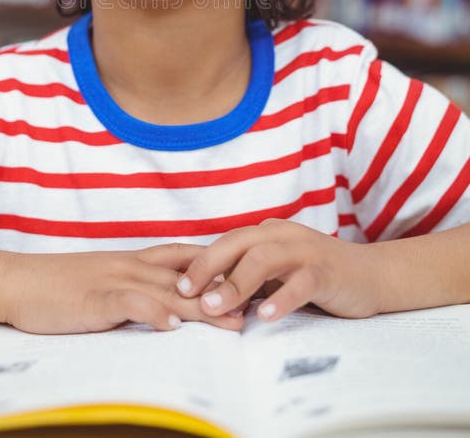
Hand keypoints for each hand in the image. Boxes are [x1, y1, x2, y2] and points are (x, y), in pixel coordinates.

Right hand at [2, 243, 244, 333]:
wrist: (18, 282)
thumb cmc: (59, 287)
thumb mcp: (103, 284)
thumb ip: (134, 292)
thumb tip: (165, 309)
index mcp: (132, 262)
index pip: (184, 259)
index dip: (217, 269)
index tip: (248, 282)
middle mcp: (130, 266)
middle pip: (186, 278)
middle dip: (223, 293)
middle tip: (256, 308)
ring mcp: (114, 280)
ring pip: (167, 290)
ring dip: (202, 307)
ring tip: (232, 322)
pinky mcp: (95, 298)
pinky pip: (129, 302)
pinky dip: (152, 312)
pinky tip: (172, 326)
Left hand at [176, 220, 382, 321]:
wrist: (373, 276)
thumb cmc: (317, 277)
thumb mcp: (279, 274)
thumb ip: (250, 280)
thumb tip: (208, 298)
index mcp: (267, 233)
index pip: (227, 242)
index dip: (201, 261)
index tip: (177, 284)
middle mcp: (282, 234)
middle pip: (238, 244)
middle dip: (209, 267)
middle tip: (186, 292)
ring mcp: (305, 250)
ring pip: (264, 259)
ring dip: (236, 283)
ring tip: (214, 307)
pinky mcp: (326, 271)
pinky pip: (301, 281)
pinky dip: (281, 298)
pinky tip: (265, 316)